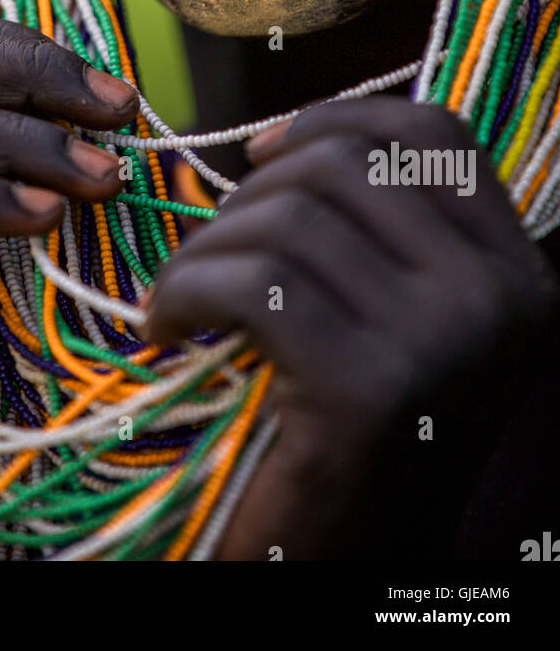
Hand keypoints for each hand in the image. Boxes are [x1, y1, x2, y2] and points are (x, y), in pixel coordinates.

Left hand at [144, 97, 558, 559]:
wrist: (338, 567)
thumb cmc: (349, 433)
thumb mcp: (397, 317)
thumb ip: (377, 229)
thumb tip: (284, 138)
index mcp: (517, 273)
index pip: (437, 133)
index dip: (337, 119)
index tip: (263, 152)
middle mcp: (500, 300)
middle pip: (347, 165)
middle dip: (250, 194)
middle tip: (211, 254)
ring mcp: (444, 342)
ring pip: (289, 217)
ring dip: (205, 247)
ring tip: (183, 297)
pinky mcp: (369, 388)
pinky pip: (252, 280)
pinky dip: (186, 289)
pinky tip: (169, 327)